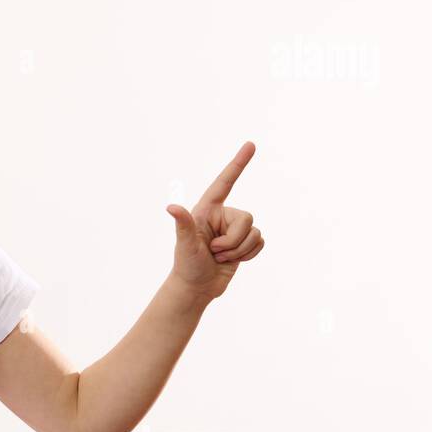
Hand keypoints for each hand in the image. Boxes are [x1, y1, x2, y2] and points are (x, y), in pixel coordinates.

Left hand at [165, 141, 262, 300]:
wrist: (197, 287)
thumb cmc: (187, 264)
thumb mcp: (184, 244)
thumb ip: (182, 224)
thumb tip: (171, 207)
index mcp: (207, 209)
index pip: (224, 182)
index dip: (238, 163)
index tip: (250, 144)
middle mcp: (222, 215)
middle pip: (247, 218)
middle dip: (233, 241)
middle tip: (214, 251)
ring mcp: (234, 229)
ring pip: (255, 233)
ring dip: (239, 251)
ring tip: (219, 257)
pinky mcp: (245, 242)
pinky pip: (260, 242)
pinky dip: (249, 255)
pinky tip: (233, 261)